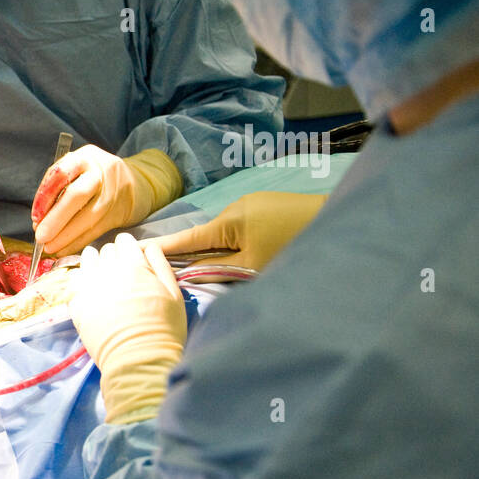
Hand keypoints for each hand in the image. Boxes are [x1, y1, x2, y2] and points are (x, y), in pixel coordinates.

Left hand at [33, 146, 181, 255]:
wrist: (131, 183)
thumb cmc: (90, 178)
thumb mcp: (74, 171)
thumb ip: (56, 189)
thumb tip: (39, 221)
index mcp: (84, 157)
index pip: (61, 173)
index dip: (45, 197)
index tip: (35, 217)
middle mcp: (100, 172)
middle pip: (78, 195)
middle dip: (56, 219)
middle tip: (40, 237)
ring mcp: (112, 193)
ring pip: (88, 217)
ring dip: (65, 236)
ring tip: (49, 248)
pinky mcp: (118, 213)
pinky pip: (96, 231)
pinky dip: (77, 243)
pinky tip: (63, 250)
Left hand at [68, 233, 185, 423]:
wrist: (138, 360)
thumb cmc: (163, 329)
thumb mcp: (174, 293)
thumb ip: (160, 265)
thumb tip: (148, 247)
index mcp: (133, 265)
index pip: (124, 241)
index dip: (129, 248)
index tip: (132, 258)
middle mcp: (107, 271)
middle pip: (105, 250)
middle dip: (113, 256)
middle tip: (120, 271)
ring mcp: (88, 287)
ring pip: (86, 261)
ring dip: (94, 263)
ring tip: (102, 275)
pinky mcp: (76, 304)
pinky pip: (74, 282)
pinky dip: (81, 281)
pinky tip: (91, 290)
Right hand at [148, 192, 325, 270]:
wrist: (339, 223)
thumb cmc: (293, 245)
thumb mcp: (253, 266)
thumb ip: (219, 270)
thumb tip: (191, 275)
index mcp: (229, 220)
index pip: (189, 238)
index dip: (166, 247)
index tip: (139, 249)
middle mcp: (237, 207)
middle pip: (209, 236)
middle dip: (199, 254)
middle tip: (182, 272)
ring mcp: (255, 204)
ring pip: (229, 233)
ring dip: (224, 250)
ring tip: (230, 269)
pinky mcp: (270, 206)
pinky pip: (245, 228)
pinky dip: (240, 243)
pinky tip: (253, 254)